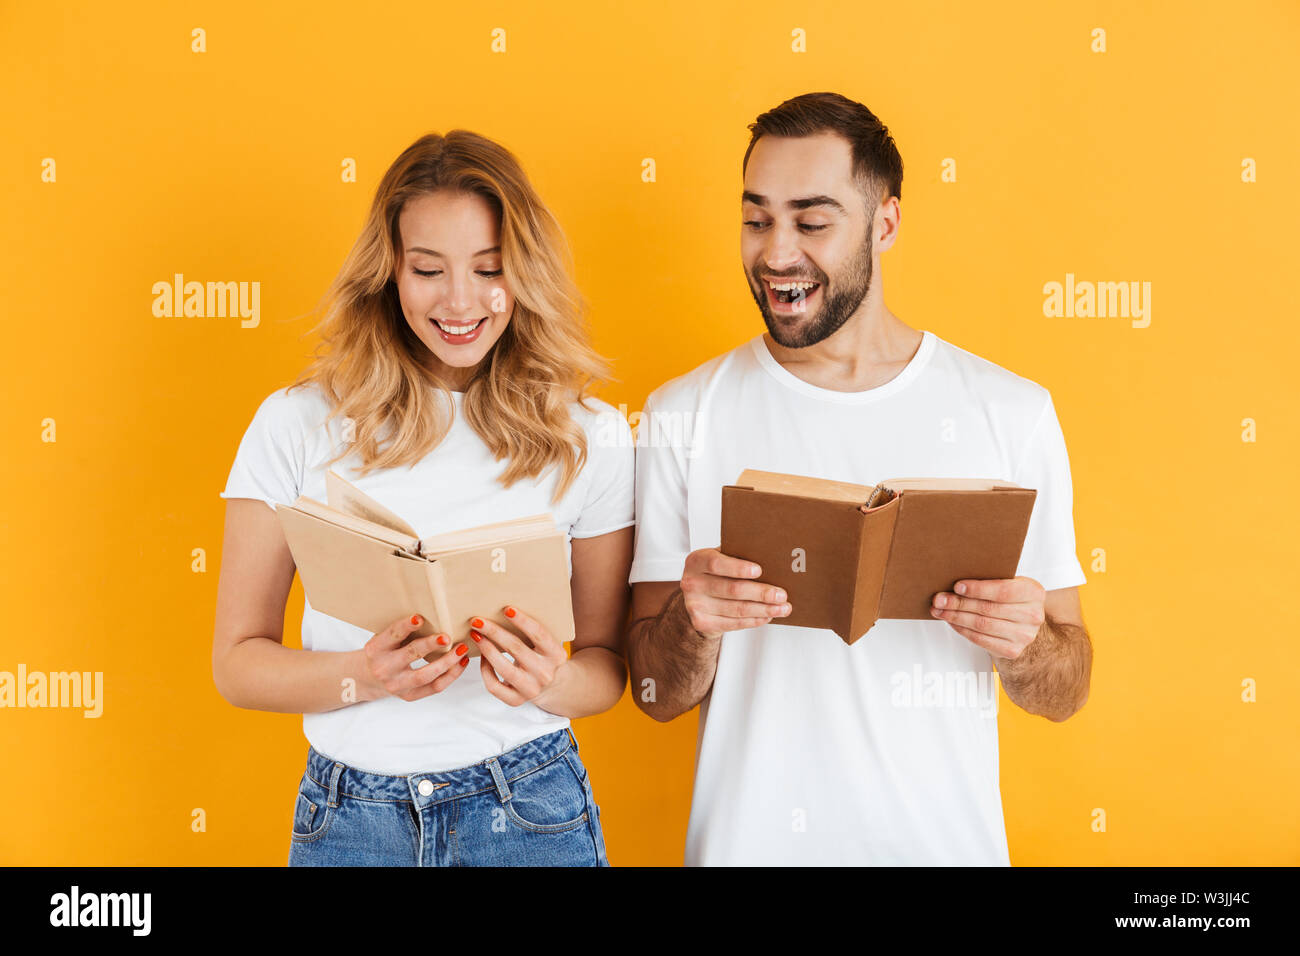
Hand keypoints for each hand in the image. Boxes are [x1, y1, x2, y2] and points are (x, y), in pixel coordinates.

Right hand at [361, 614, 469, 701]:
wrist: (368, 678)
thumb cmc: (382, 651)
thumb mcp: (383, 638)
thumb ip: (401, 630)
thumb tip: (433, 612)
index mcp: (376, 649)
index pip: (392, 635)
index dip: (406, 627)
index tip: (420, 618)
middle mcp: (384, 668)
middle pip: (410, 655)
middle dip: (430, 645)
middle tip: (447, 636)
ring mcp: (396, 685)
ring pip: (425, 675)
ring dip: (446, 662)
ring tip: (461, 649)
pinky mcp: (409, 696)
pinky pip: (434, 687)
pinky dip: (451, 675)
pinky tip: (461, 662)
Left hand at [469, 607, 567, 707]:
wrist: (555, 686)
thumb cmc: (546, 658)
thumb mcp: (549, 645)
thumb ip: (534, 632)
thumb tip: (505, 611)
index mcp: (557, 655)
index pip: (539, 635)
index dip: (523, 621)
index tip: (507, 609)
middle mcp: (545, 673)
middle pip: (516, 648)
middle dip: (494, 632)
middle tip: (477, 620)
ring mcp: (531, 689)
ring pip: (503, 668)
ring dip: (486, 649)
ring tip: (476, 636)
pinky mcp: (516, 700)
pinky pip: (494, 685)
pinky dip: (485, 670)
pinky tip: (482, 658)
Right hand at [679, 547, 791, 639]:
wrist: (696, 597)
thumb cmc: (715, 573)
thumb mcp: (719, 558)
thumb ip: (736, 556)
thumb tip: (769, 557)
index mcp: (696, 561)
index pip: (717, 564)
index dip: (738, 568)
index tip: (759, 571)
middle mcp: (692, 583)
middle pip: (732, 589)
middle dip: (761, 593)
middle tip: (782, 594)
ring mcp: (695, 604)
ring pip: (737, 609)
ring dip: (763, 609)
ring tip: (782, 608)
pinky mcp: (702, 622)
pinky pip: (734, 623)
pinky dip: (754, 620)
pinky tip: (767, 616)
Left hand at [930, 577, 1045, 661]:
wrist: (1023, 624)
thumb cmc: (1012, 599)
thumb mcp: (1009, 583)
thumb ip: (991, 579)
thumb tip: (956, 582)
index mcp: (1033, 593)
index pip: (1003, 591)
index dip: (978, 589)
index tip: (957, 586)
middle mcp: (1032, 616)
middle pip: (988, 609)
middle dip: (959, 603)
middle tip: (939, 599)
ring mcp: (1024, 636)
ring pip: (981, 625)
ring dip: (956, 617)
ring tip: (940, 610)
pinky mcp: (1012, 651)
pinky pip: (980, 640)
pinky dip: (962, 629)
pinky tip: (952, 621)